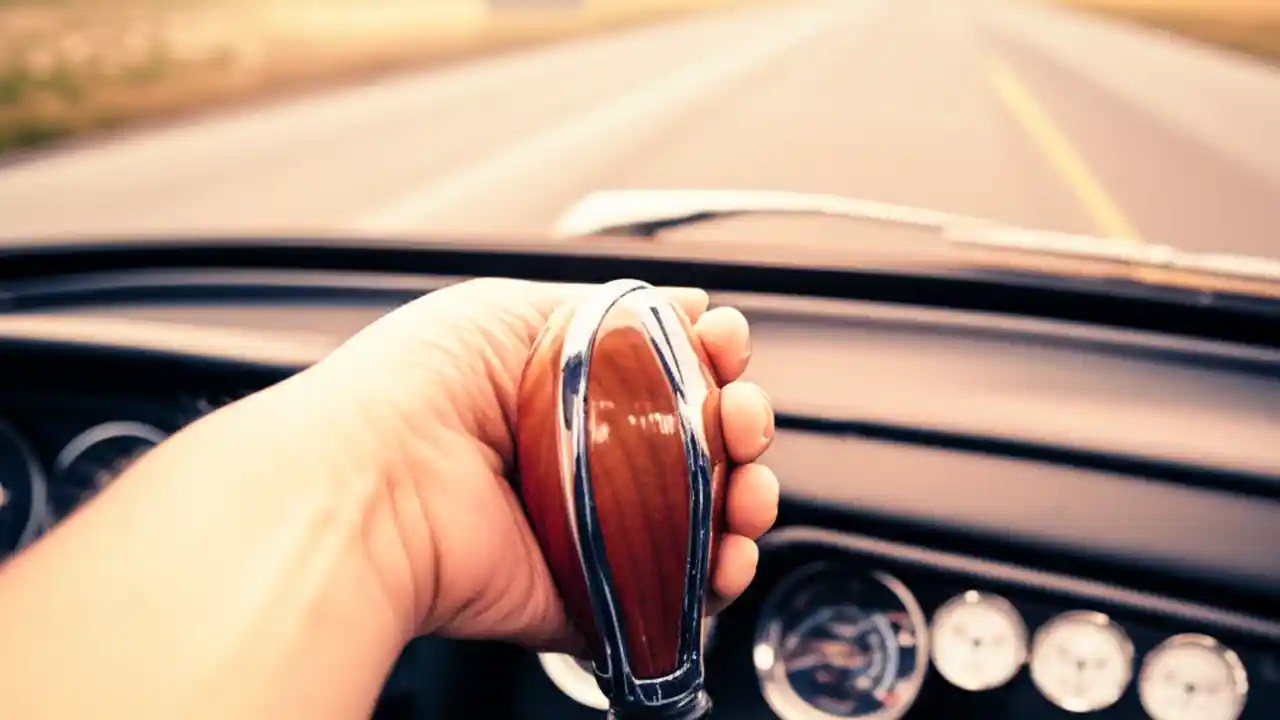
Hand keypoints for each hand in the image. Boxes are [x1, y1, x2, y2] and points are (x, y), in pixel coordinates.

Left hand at [298, 278, 777, 649]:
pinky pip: (674, 595)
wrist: (372, 481)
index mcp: (567, 390)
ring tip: (745, 490)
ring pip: (701, 520)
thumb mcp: (513, 307)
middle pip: (699, 446)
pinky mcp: (592, 596)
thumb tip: (684, 303)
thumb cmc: (419, 387)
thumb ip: (607, 308)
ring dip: (744, 500)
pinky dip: (718, 580)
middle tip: (741, 417)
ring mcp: (591, 530)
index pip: (671, 375)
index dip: (714, 359)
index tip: (727, 346)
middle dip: (741, 425)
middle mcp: (584, 460)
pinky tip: (730, 555)